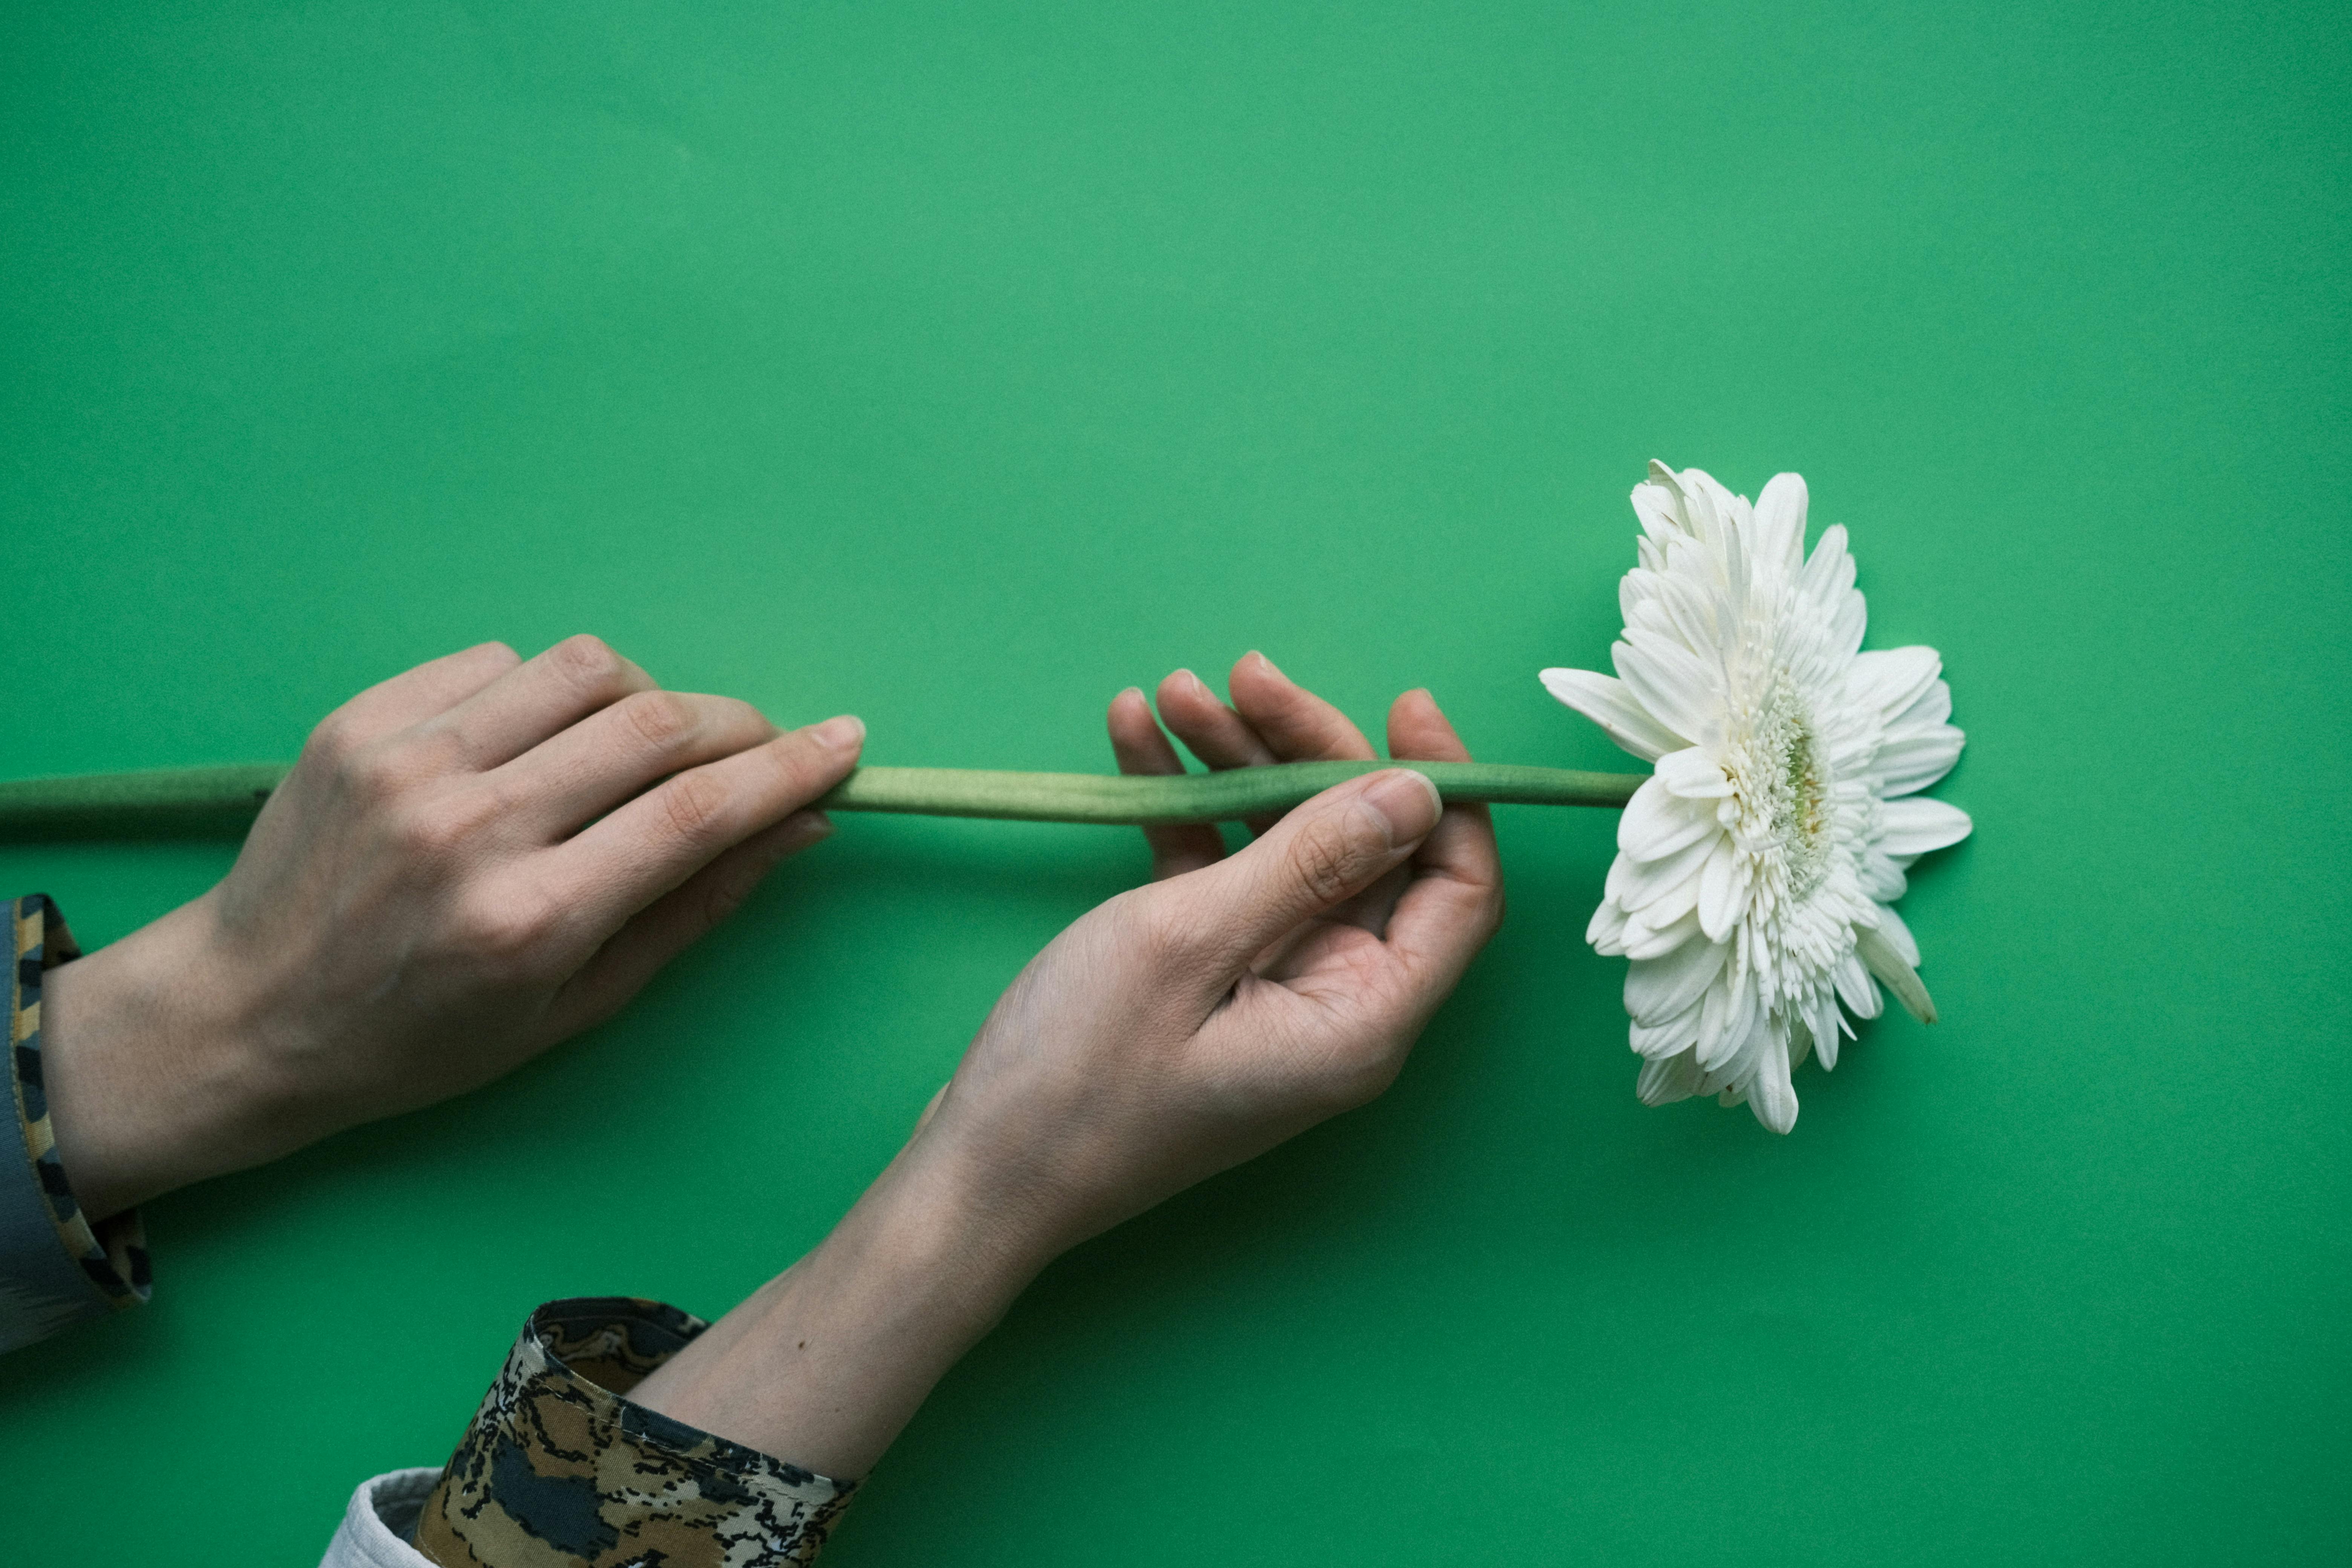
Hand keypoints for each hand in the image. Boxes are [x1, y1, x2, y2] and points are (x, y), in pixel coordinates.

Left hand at [42, 636, 864, 1219]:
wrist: (245, 1016)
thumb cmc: (423, 1037)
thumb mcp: (576, 1006)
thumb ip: (693, 910)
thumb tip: (797, 825)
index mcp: (530, 919)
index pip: (699, 811)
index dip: (790, 768)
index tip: (845, 743)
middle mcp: (471, 829)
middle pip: (653, 728)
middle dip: (737, 725)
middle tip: (764, 742)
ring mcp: (408, 764)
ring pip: (582, 671)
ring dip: (643, 698)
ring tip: (642, 745)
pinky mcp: (360, 721)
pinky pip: (496, 662)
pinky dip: (544, 692)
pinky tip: (535, 745)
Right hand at [931, 653, 1504, 1253]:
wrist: (978, 1173)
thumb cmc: (1077, 1080)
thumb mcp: (1190, 942)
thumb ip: (1308, 860)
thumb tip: (1417, 793)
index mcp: (1362, 1017)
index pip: (1458, 889)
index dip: (1444, 791)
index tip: (1400, 704)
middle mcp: (1334, 1003)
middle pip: (1364, 849)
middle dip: (1305, 752)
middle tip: (1239, 676)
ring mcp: (1270, 988)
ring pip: (1285, 848)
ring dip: (1233, 763)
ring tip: (1167, 693)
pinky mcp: (1208, 978)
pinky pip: (1220, 872)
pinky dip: (1183, 808)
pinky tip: (1133, 737)